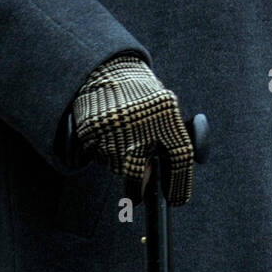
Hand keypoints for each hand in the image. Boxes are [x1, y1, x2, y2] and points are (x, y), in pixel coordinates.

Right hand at [71, 53, 194, 205]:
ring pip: (118, 165)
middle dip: (138, 189)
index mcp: (167, 111)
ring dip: (121, 163)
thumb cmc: (144, 97)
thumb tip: (158, 180)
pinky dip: (105, 154)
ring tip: (122, 139)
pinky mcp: (91, 131)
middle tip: (139, 197)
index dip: (181, 183)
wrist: (109, 72)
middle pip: (138, 172)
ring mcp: (113, 126)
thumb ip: (170, 142)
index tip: (178, 199)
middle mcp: (140, 119)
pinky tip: (109, 136)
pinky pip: (100, 157)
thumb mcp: (165, 111)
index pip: (181, 156)